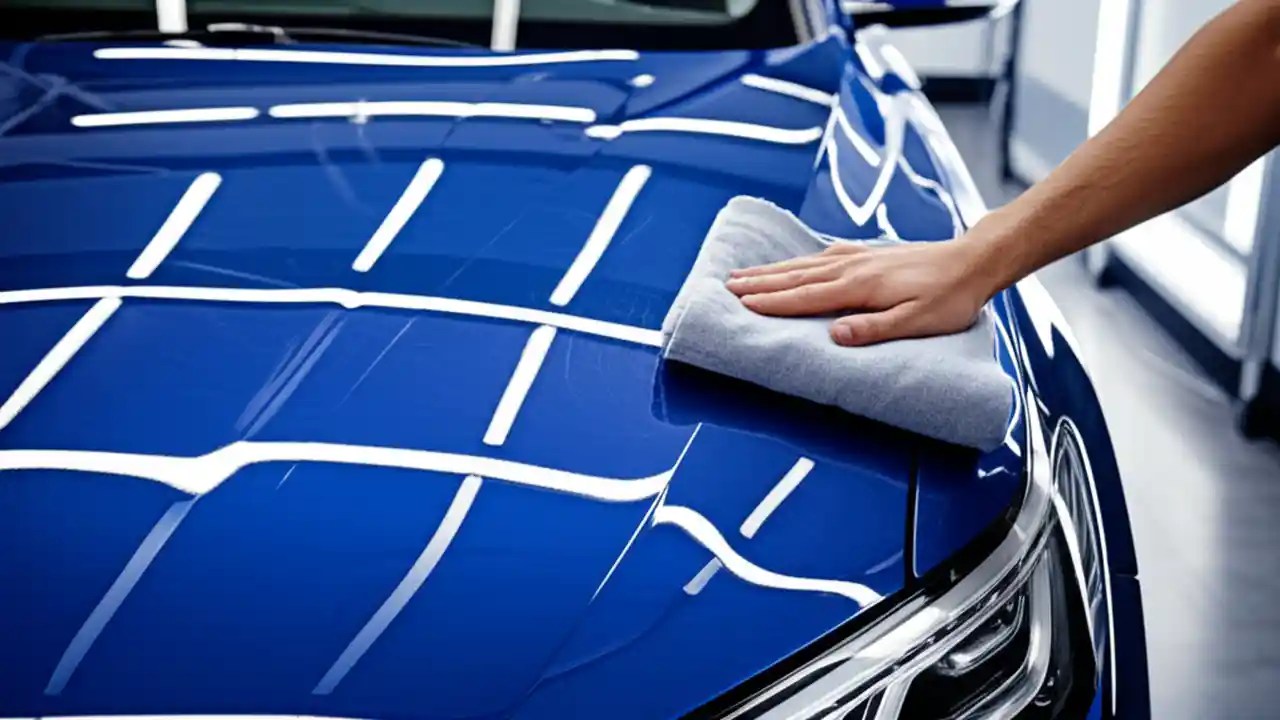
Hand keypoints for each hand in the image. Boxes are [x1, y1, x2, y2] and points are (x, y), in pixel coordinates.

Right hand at [725, 238, 998, 345]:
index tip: (741, 303)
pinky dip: (798, 261)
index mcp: (861, 287)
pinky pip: (821, 256)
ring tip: (745, 274)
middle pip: (796, 276)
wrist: (973, 262)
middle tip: (727, 285)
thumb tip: (836, 335)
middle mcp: (853, 267)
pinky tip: (792, 263)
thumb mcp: (918, 322)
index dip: (772, 302)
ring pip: (805, 264)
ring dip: (772, 270)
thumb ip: (875, 329)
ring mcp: (859, 257)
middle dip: (760, 282)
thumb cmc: (950, 298)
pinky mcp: (868, 253)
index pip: (806, 296)